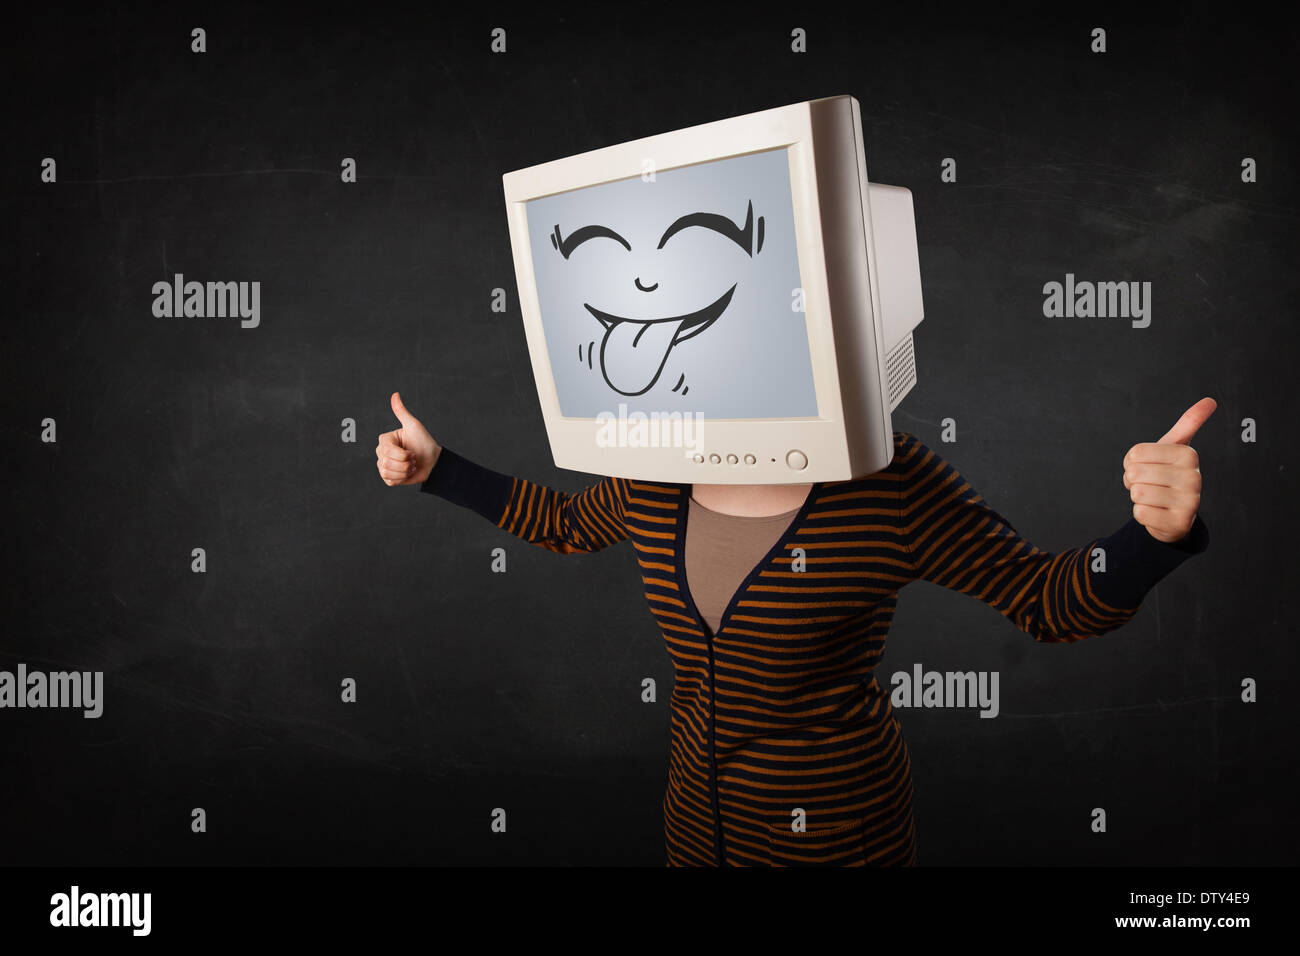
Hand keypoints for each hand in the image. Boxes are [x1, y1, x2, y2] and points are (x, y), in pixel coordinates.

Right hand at [376, 391, 440, 485]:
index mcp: (385, 440)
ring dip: (404, 471)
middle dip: (405, 463)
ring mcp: (384, 465)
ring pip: (387, 472)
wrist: (433, 462)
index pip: (387, 450)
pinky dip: (401, 479)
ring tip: (411, 465)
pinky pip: (389, 481)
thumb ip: (402, 412)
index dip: (402, 454)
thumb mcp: (414, 426)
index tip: (412, 450)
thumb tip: (395, 394)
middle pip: (385, 462)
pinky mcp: (388, 477)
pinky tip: (408, 473)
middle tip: (413, 458)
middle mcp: (381, 452)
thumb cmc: (424, 442)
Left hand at [1122, 397, 1215, 543]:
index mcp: (1188, 455)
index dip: (1132, 462)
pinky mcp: (1178, 523)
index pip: (1134, 453)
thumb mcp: (1176, 448)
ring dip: (1138, 498)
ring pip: (1137, 493)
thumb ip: (1189, 423)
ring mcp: (1188, 502)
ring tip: (1154, 497)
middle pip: (1135, 473)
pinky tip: (1157, 512)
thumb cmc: (1169, 474)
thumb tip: (1210, 400)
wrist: (1175, 514)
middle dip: (1133, 480)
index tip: (1150, 467)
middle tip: (1150, 484)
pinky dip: (1142, 514)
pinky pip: (1140, 513)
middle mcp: (1193, 477)